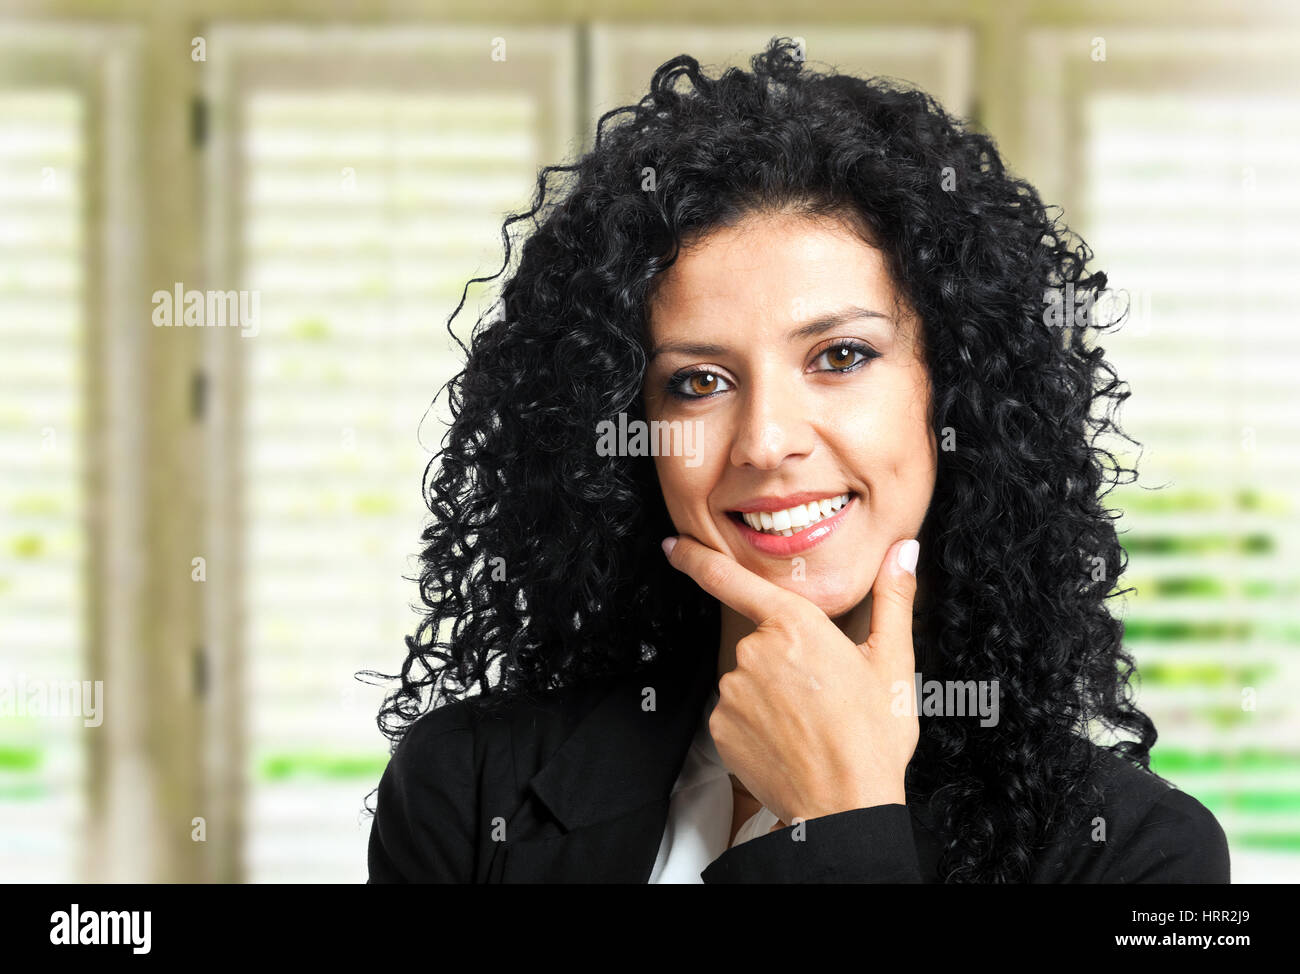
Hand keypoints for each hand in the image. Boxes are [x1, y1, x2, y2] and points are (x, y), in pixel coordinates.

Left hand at [662, 534, 920, 826]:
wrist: (845, 807)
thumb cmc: (873, 736)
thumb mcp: (894, 661)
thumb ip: (894, 598)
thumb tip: (906, 550)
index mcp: (795, 624)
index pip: (731, 579)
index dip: (695, 558)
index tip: (672, 546)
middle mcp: (754, 651)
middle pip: (762, 642)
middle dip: (787, 661)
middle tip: (824, 696)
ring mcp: (732, 691)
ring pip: (749, 679)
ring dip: (773, 694)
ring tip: (811, 723)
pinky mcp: (720, 726)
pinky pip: (736, 712)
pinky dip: (757, 722)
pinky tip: (788, 740)